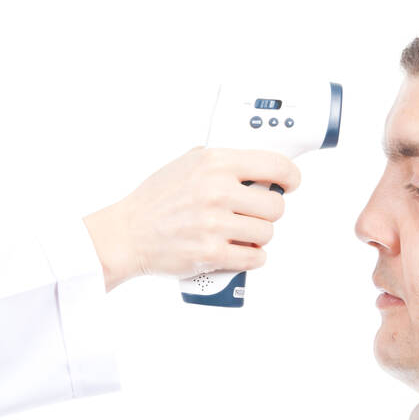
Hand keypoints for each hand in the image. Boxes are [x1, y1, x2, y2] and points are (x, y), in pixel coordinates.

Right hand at [83, 147, 300, 290]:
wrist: (127, 233)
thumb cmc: (156, 199)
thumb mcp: (186, 163)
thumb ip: (220, 161)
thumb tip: (257, 164)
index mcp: (214, 163)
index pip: (274, 165)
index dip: (290, 176)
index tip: (290, 183)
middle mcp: (216, 191)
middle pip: (275, 205)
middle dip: (268, 212)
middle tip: (254, 213)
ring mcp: (214, 224)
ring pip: (267, 233)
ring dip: (258, 236)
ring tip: (241, 232)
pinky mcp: (210, 253)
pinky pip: (254, 258)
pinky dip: (251, 257)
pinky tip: (239, 250)